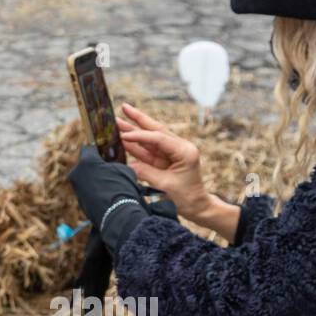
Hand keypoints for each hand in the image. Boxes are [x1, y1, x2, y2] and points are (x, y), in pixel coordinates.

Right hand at [117, 103, 212, 219]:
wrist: (197, 208)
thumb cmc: (186, 198)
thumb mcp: (166, 185)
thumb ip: (146, 173)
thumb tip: (129, 165)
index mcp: (184, 150)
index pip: (159, 138)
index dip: (140, 135)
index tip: (123, 135)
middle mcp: (179, 147)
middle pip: (155, 130)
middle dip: (138, 119)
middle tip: (124, 107)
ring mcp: (172, 153)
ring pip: (149, 139)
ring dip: (133, 131)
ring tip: (117, 121)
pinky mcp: (165, 160)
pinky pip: (148, 151)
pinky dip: (135, 145)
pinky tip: (123, 138)